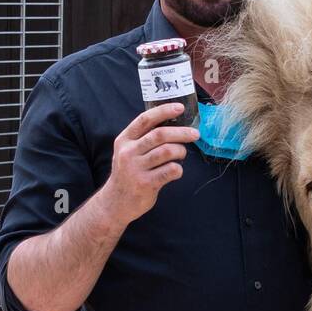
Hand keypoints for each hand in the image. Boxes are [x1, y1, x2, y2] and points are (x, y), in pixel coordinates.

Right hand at [102, 103, 199, 223]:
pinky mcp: (146, 183)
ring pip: (168, 152)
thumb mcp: (127, 152)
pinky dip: (178, 169)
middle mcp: (129, 152)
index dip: (164, 111)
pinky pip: (170, 171)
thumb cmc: (128, 174)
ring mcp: (136, 168)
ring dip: (181, 151)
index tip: (180, 108)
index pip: (145, 119)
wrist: (116, 202)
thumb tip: (172, 124)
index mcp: (125, 140)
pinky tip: (176, 171)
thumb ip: (143, 139)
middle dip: (181, 132)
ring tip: (182, 154)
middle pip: (160, 135)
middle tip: (195, 134)